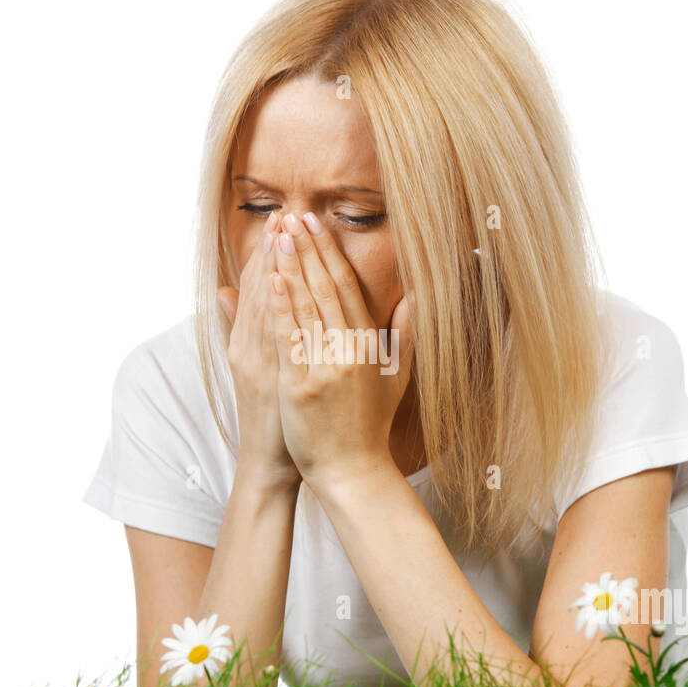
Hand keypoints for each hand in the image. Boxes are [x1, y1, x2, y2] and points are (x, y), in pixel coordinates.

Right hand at [216, 210, 301, 491]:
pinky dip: (271, 306)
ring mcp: (258, 361)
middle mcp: (250, 347)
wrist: (272, 462)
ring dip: (272, 267)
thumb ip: (243, 330)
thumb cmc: (275, 417)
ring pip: (263, 305)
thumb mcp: (255, 370)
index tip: (281, 222)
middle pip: (261, 290)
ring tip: (281, 231)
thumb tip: (226, 292)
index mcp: (251, 343)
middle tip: (283, 212)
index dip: (269, 255)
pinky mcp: (270, 377)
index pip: (262, 290)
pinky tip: (276, 279)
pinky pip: (272, 334)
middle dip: (272, 251)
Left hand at [267, 211, 413, 487]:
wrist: (353, 471)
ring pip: (306, 307)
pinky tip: (271, 281)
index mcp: (367, 345)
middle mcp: (348, 350)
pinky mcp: (302, 385)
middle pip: (326, 289)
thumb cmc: (369, 426)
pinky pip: (289, 339)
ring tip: (279, 235)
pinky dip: (280, 308)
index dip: (329, 253)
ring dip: (290, 267)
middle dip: (308, 249)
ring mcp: (325, 367)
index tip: (316, 225)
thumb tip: (416, 296)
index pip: (346, 288)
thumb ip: (404, 335)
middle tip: (295, 215)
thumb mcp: (395, 378)